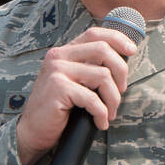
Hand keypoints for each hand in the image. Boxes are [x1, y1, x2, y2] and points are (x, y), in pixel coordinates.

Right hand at [15, 25, 138, 164]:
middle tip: (121, 92)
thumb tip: (122, 62)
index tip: (132, 51)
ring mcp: (57, 71)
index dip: (117, 39)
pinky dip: (102, 113)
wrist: (33, 131)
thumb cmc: (58, 110)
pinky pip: (93, 99)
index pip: (95, 34)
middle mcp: (58, 57)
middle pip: (103, 50)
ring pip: (103, 76)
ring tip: (110, 113)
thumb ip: (89, 69)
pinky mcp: (58, 88)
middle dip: (121, 72)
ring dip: (113, 98)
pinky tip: (100, 122)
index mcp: (64, 52)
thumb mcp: (73, 83)